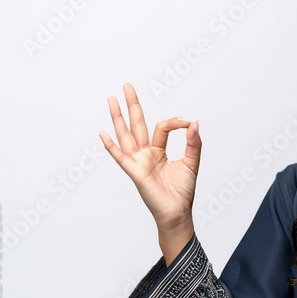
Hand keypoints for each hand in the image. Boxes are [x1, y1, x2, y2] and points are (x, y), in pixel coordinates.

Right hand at [99, 83, 200, 262]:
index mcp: (157, 151)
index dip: (174, 121)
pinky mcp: (135, 173)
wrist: (177, 212)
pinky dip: (111, 146)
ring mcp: (137, 162)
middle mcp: (145, 154)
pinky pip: (121, 158)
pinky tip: (102, 133)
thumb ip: (193, 142)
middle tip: (127, 85)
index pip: (161, 127)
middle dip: (132, 105)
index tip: (188, 122)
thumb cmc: (182, 191)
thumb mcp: (192, 162)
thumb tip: (194, 122)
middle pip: (136, 124)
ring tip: (111, 99)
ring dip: (118, 117)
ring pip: (125, 135)